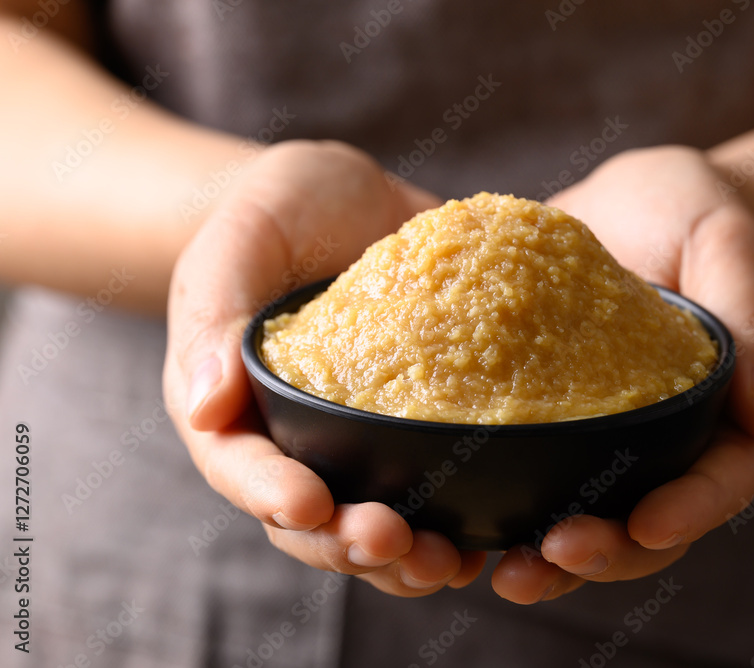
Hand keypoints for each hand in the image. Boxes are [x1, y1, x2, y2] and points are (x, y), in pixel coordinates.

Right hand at [164, 140, 487, 595]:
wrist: (352, 200)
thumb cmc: (280, 209)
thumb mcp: (242, 239)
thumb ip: (214, 312)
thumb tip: (202, 405)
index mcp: (235, 408)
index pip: (241, 467)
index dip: (271, 494)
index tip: (310, 503)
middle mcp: (296, 441)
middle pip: (311, 521)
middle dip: (350, 543)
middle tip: (395, 541)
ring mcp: (359, 443)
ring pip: (372, 524)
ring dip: (408, 557)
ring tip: (451, 561)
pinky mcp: (416, 429)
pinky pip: (431, 491)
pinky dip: (456, 522)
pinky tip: (492, 535)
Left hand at [491, 146, 753, 603]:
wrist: (628, 201)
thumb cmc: (694, 215)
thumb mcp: (732, 248)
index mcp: (722, 416)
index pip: (719, 480)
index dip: (690, 511)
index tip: (648, 524)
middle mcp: (661, 442)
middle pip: (645, 523)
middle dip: (605, 552)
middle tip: (552, 557)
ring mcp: (603, 438)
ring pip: (585, 515)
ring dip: (549, 554)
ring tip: (503, 573)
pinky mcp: (548, 419)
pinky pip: (528, 471)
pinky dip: (501, 501)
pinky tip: (456, 516)